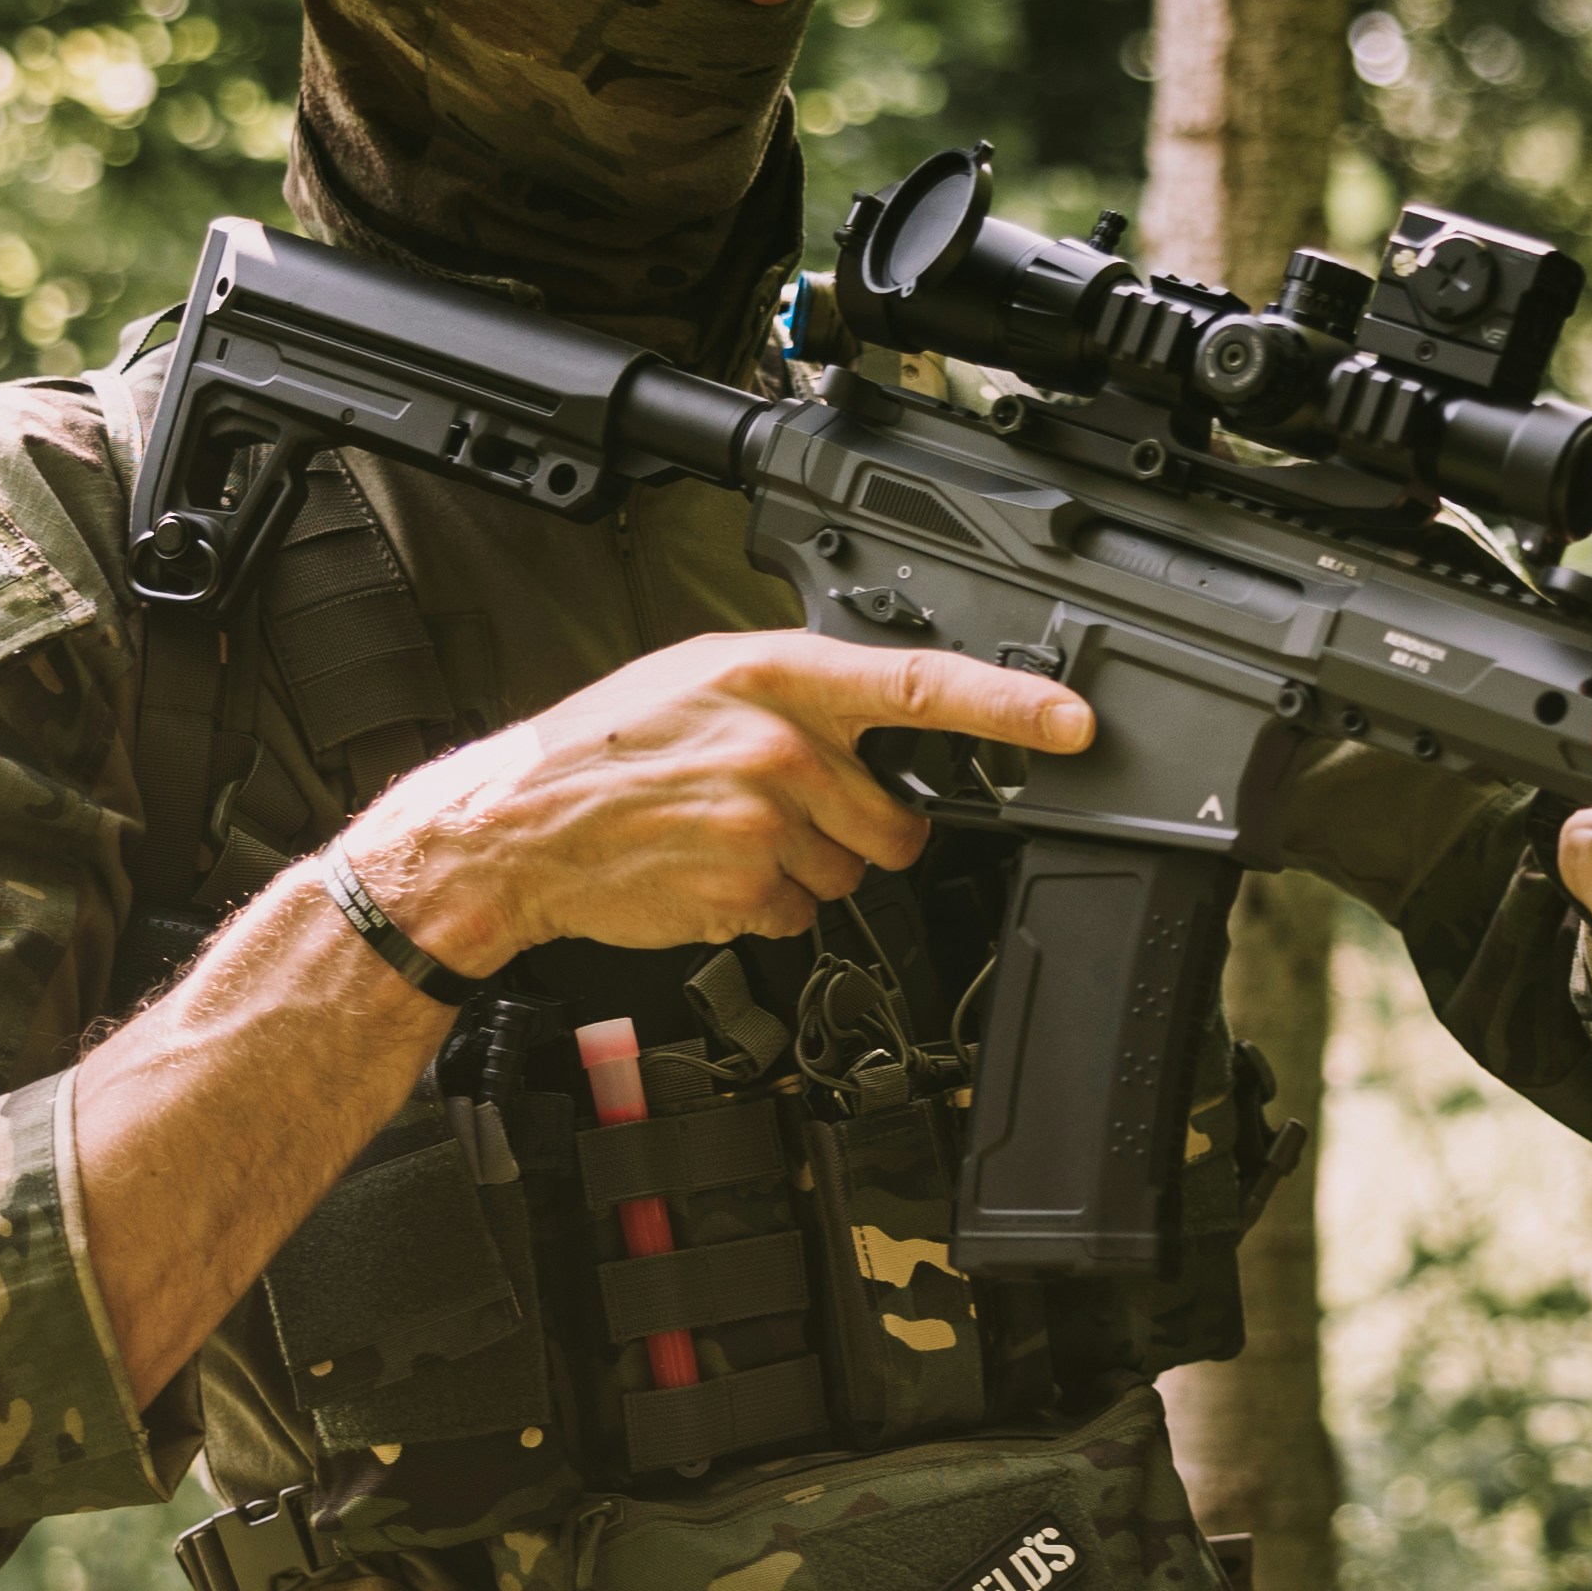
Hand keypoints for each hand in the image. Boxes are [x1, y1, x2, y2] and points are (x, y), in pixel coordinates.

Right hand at [342, 631, 1093, 971]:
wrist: (515, 826)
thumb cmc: (603, 750)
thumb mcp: (699, 680)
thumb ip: (793, 693)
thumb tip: (873, 718)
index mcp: (775, 675)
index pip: (922, 687)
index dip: (1011, 709)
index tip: (1075, 723)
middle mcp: (780, 745)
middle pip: (895, 818)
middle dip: (857, 829)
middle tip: (783, 811)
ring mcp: (766, 822)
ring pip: (849, 874)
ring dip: (803, 870)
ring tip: (726, 836)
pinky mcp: (745, 889)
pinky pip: (799, 915)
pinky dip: (762, 907)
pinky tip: (707, 873)